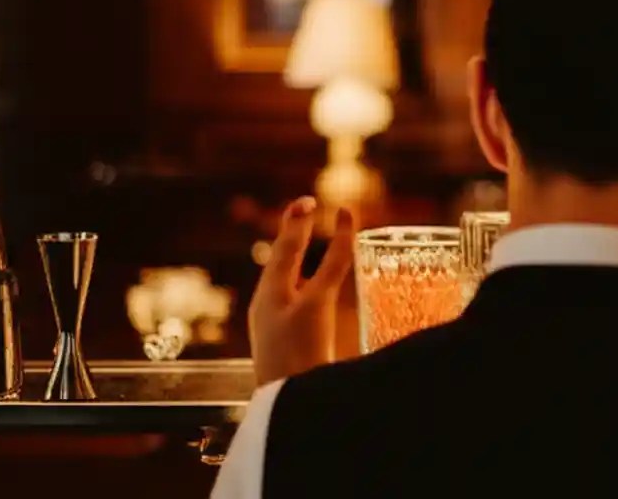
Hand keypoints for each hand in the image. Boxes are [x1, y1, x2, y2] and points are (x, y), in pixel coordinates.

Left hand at [249, 197, 356, 384]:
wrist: (283, 414)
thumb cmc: (298, 363)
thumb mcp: (317, 308)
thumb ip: (333, 267)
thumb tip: (348, 226)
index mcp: (275, 295)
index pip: (299, 251)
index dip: (320, 229)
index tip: (338, 208)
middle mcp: (270, 306)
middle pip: (282, 259)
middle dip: (294, 230)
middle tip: (304, 203)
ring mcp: (273, 325)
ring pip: (281, 278)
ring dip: (292, 252)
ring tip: (297, 230)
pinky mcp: (280, 343)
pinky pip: (285, 298)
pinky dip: (295, 278)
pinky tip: (300, 283)